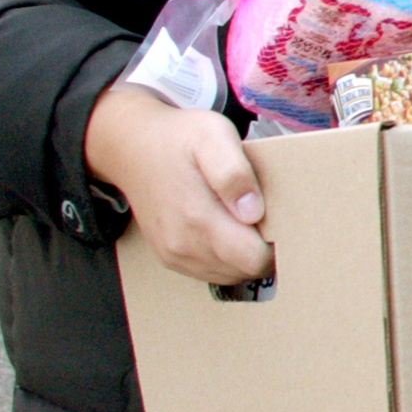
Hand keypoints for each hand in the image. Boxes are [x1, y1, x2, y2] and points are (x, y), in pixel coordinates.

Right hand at [85, 83, 272, 284]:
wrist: (131, 146)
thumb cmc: (178, 138)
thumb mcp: (213, 136)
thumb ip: (234, 174)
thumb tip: (253, 213)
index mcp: (198, 219)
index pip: (253, 260)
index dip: (274, 245)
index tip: (279, 220)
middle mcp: (183, 245)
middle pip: (244, 271)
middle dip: (261, 250)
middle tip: (265, 216)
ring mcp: (173, 254)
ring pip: (228, 275)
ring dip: (243, 256)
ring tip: (245, 220)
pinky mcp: (168, 256)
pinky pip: (209, 271)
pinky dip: (225, 258)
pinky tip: (227, 229)